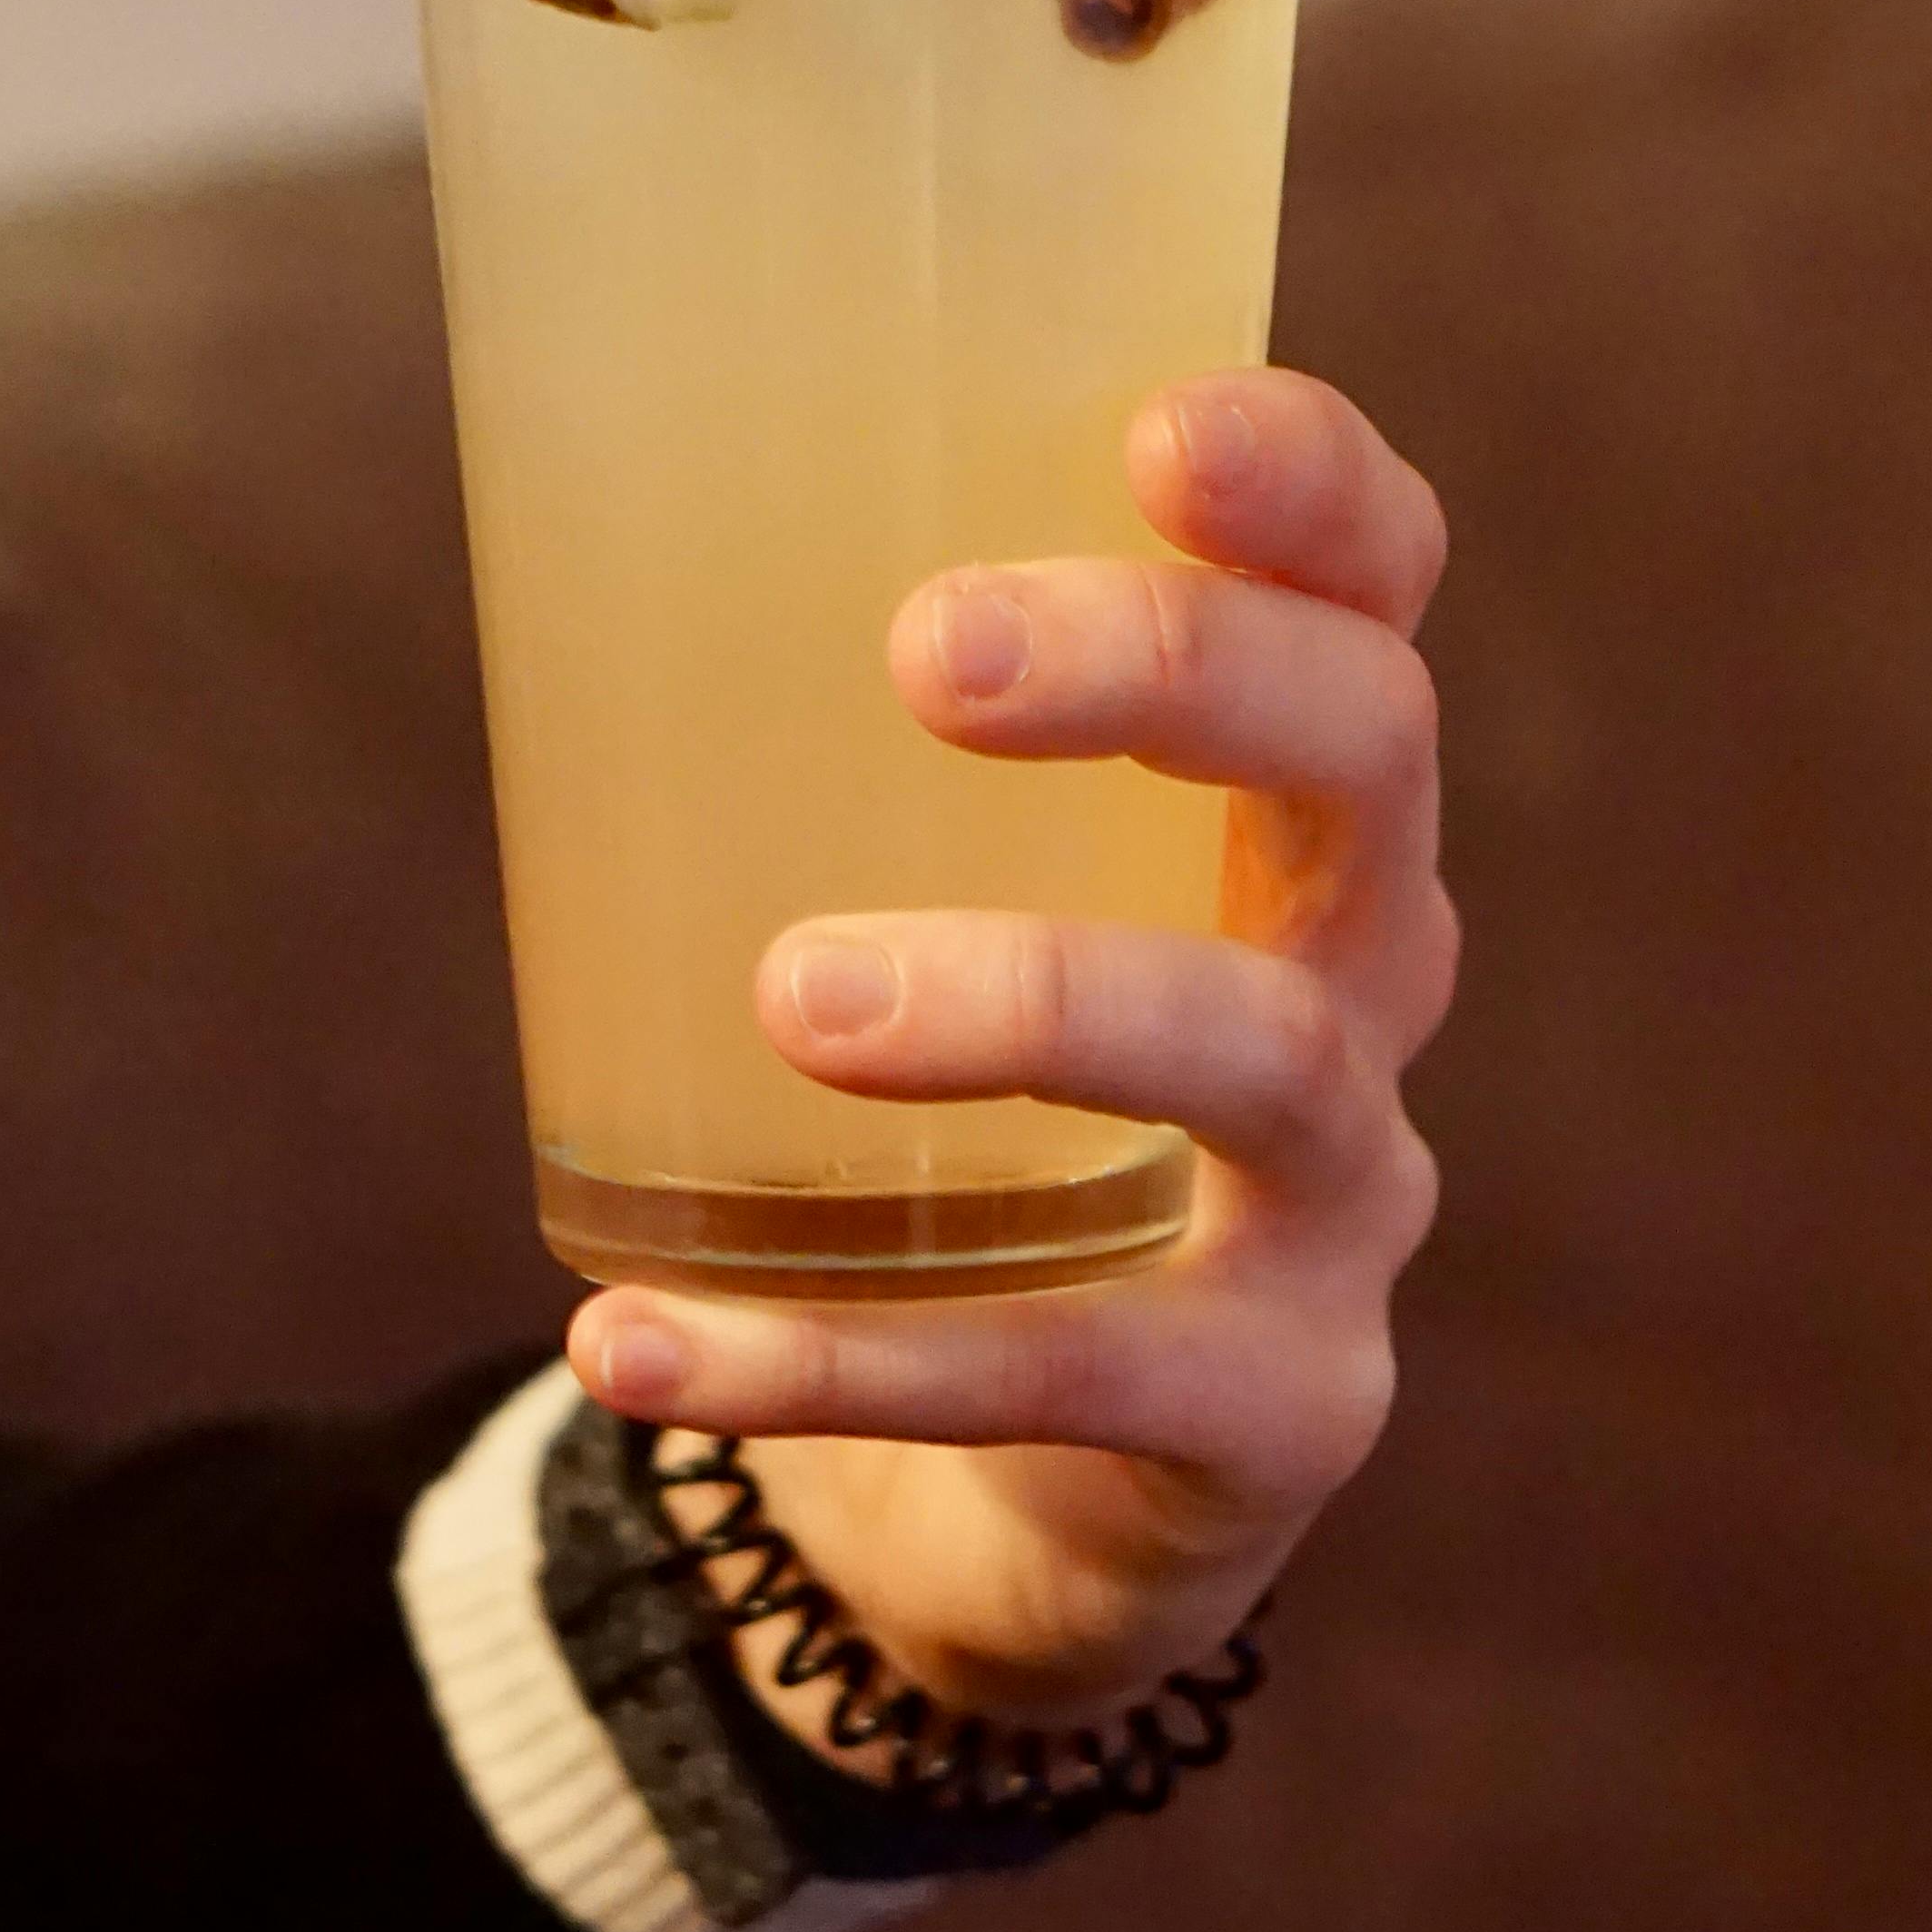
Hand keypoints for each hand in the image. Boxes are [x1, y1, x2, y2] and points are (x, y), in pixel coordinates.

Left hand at [561, 368, 1452, 1739]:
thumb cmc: (966, 1113)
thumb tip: (553, 523)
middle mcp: (1371, 963)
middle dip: (1171, 668)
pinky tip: (634, 1341)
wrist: (1030, 1501)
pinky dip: (839, 1360)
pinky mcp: (1284, 1407)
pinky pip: (1079, 1369)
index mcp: (1296, 801)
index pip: (1378, 592)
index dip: (1317, 491)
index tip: (1163, 430)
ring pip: (1263, 1049)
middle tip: (931, 653)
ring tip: (797, 994)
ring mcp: (1351, 1192)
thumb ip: (835, 741)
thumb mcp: (943, 906)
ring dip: (1033, 997)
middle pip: (1366, 751)